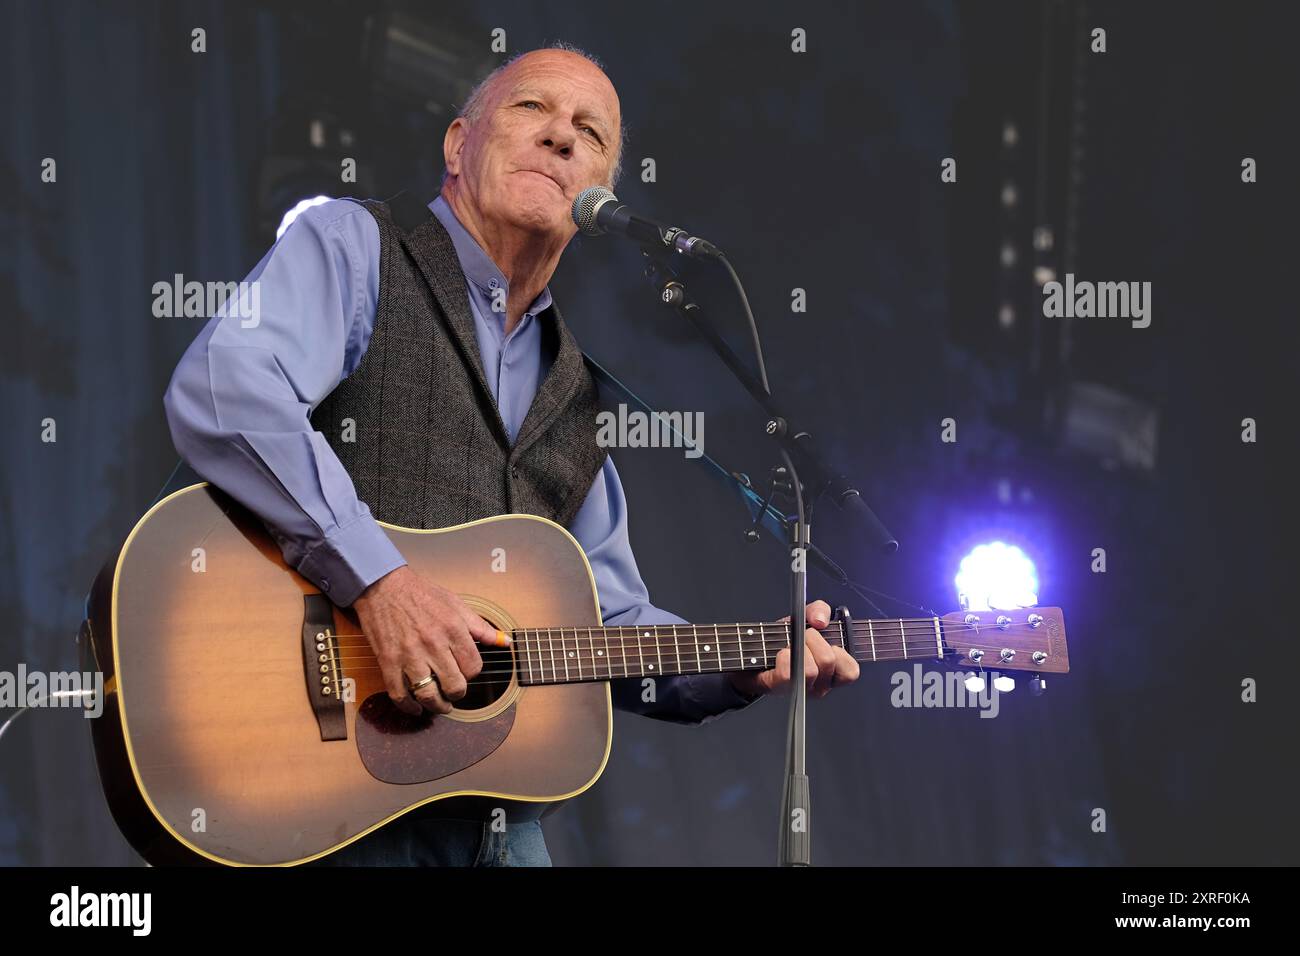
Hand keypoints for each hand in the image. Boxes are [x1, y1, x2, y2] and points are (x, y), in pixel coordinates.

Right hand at [352, 565, 505, 715]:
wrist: (383, 587)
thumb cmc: (421, 594)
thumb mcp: (456, 604)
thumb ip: (481, 627)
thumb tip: (504, 642)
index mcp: (453, 629)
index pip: (474, 667)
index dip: (472, 673)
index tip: (466, 671)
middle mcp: (433, 644)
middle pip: (454, 686)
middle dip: (457, 694)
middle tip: (455, 693)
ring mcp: (409, 655)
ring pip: (428, 695)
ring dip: (437, 706)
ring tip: (440, 705)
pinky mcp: (388, 661)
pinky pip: (399, 694)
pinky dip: (408, 707)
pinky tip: (415, 707)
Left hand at [727, 600, 859, 698]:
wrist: (753, 650)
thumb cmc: (784, 638)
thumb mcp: (805, 618)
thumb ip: (819, 610)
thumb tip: (821, 620)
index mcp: (832, 671)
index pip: (850, 672)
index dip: (840, 652)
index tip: (827, 641)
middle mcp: (820, 685)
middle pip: (827, 661)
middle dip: (812, 640)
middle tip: (802, 637)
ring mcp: (801, 689)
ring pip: (810, 670)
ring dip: (797, 648)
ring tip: (789, 645)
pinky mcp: (780, 688)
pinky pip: (788, 673)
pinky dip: (783, 656)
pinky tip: (779, 653)